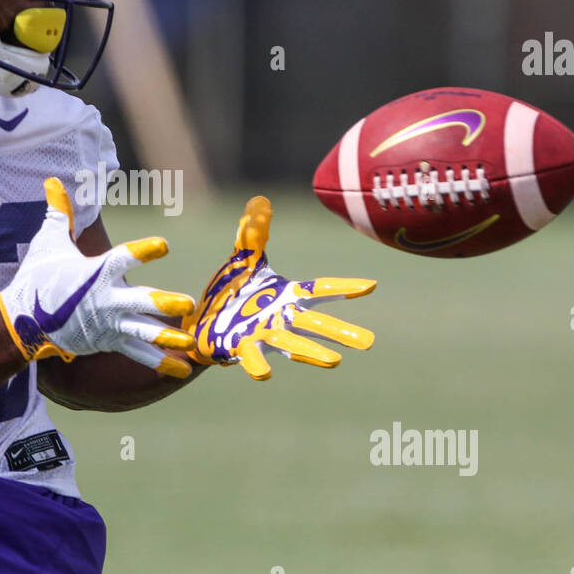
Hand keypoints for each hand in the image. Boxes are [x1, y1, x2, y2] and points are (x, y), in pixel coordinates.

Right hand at [0, 178, 196, 377]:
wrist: (23, 323)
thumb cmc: (38, 278)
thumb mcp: (48, 243)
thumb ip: (58, 213)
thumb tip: (52, 179)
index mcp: (94, 273)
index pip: (122, 259)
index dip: (142, 252)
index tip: (164, 245)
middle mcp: (105, 301)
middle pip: (139, 302)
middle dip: (163, 303)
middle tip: (189, 304)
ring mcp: (108, 324)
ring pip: (143, 332)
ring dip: (168, 336)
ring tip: (192, 342)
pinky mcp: (109, 342)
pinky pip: (137, 354)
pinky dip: (159, 362)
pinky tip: (182, 370)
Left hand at [181, 195, 375, 379]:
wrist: (202, 323)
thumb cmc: (231, 293)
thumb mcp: (242, 260)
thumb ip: (253, 233)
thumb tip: (260, 201)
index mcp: (285, 296)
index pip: (319, 290)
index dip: (343, 287)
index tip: (371, 286)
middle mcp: (280, 318)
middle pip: (315, 323)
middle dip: (341, 331)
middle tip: (369, 342)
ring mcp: (263, 335)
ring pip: (292, 344)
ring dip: (313, 352)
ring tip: (335, 361)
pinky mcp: (241, 347)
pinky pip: (252, 357)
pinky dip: (258, 365)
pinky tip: (265, 373)